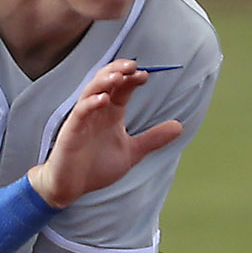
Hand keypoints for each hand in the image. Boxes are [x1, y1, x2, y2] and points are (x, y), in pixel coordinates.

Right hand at [30, 60, 184, 207]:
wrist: (72, 187)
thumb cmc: (97, 167)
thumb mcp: (132, 152)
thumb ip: (153, 138)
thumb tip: (180, 125)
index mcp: (111, 114)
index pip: (121, 89)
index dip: (132, 79)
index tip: (145, 75)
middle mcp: (96, 112)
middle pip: (105, 82)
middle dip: (118, 71)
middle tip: (133, 65)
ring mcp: (83, 120)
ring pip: (91, 92)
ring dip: (104, 81)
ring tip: (119, 75)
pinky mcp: (71, 131)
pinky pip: (80, 112)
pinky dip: (91, 104)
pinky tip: (103, 99)